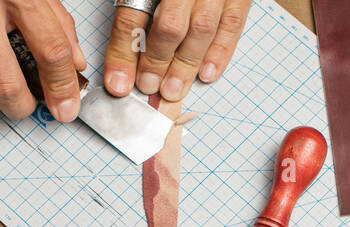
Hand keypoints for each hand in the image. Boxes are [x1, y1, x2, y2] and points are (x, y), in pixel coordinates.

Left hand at [103, 0, 250, 101]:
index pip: (133, 14)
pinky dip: (220, 53)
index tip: (118, 82)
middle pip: (170, 25)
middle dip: (157, 61)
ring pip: (202, 30)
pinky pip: (232, 25)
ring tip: (173, 90)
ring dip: (186, 65)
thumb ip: (133, 15)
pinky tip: (207, 74)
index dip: (124, 51)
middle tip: (148, 87)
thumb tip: (121, 63)